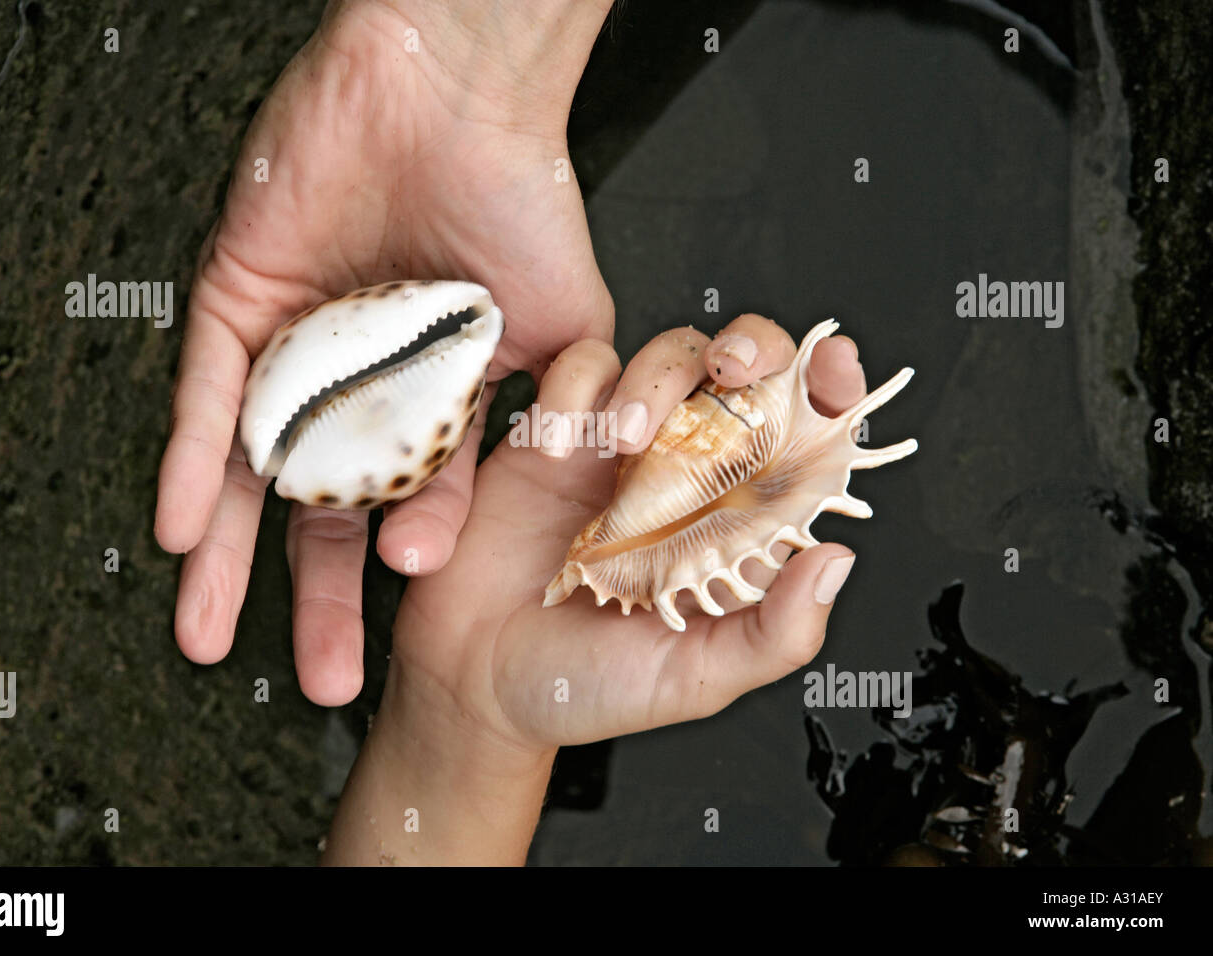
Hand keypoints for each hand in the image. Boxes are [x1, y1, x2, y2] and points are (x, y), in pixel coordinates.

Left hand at [153, 0, 616, 703]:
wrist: (460, 98)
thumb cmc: (521, 199)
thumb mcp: (566, 335)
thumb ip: (557, 418)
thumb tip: (561, 491)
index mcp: (428, 399)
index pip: (411, 503)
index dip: (410, 567)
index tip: (417, 618)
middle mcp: (355, 386)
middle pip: (325, 511)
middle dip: (317, 600)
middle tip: (324, 680)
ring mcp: (293, 351)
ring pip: (248, 471)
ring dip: (226, 556)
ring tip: (208, 635)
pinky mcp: (238, 305)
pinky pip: (204, 399)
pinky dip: (189, 462)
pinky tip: (182, 528)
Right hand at [323, 316, 868, 863]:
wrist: (473, 682)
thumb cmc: (587, 687)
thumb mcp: (694, 679)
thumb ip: (773, 635)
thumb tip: (838, 564)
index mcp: (738, 523)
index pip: (804, 437)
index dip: (828, 391)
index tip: (835, 372)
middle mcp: (689, 473)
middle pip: (745, 369)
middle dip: (755, 347)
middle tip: (737, 371)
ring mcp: (622, 447)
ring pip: (669, 354)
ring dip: (660, 374)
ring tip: (626, 440)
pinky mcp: (554, 433)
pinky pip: (580, 368)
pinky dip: (577, 387)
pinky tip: (559, 449)